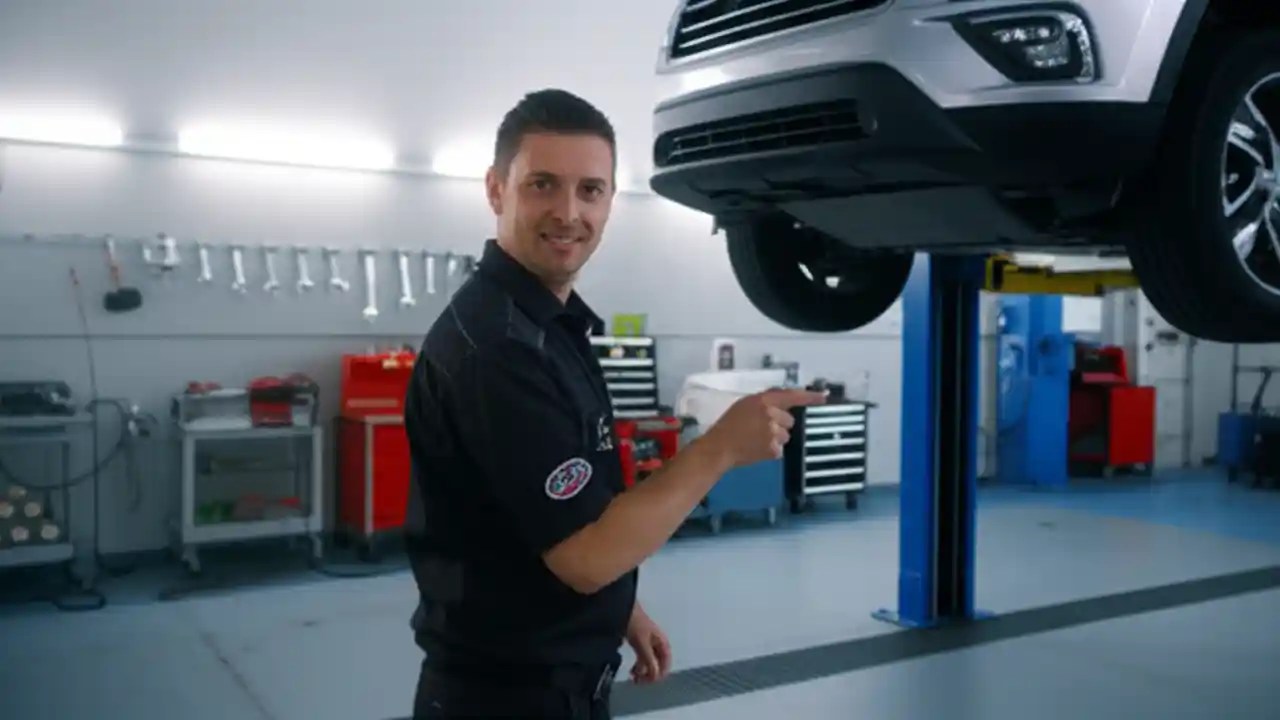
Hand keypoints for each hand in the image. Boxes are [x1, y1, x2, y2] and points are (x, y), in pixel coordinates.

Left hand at [625, 605, 671, 683]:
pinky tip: (632, 667)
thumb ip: (649, 659)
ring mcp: (648, 641)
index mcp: (662, 641)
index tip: (649, 681)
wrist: (621, 607)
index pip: (666, 663)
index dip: (659, 674)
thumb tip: (655, 675)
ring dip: (643, 670)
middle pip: (658, 664)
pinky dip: (638, 665)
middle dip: (649, 674)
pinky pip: (642, 657)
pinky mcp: (639, 640)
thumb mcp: (642, 643)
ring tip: (634, 675)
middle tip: (639, 681)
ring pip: (649, 661)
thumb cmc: (634, 620)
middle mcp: (657, 642)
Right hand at [701, 388, 827, 467]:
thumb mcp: (746, 404)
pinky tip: (757, 448)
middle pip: (790, 420)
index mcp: (764, 400)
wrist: (719, 447)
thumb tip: (785, 401)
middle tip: (761, 427)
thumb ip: (766, 401)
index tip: (823, 397)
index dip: (810, 397)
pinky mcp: (774, 450)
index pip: (792, 396)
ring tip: (757, 439)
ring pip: (786, 435)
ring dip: (776, 437)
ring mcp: (774, 433)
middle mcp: (772, 415)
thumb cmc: (729, 423)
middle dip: (780, 423)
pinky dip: (771, 449)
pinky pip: (780, 448)